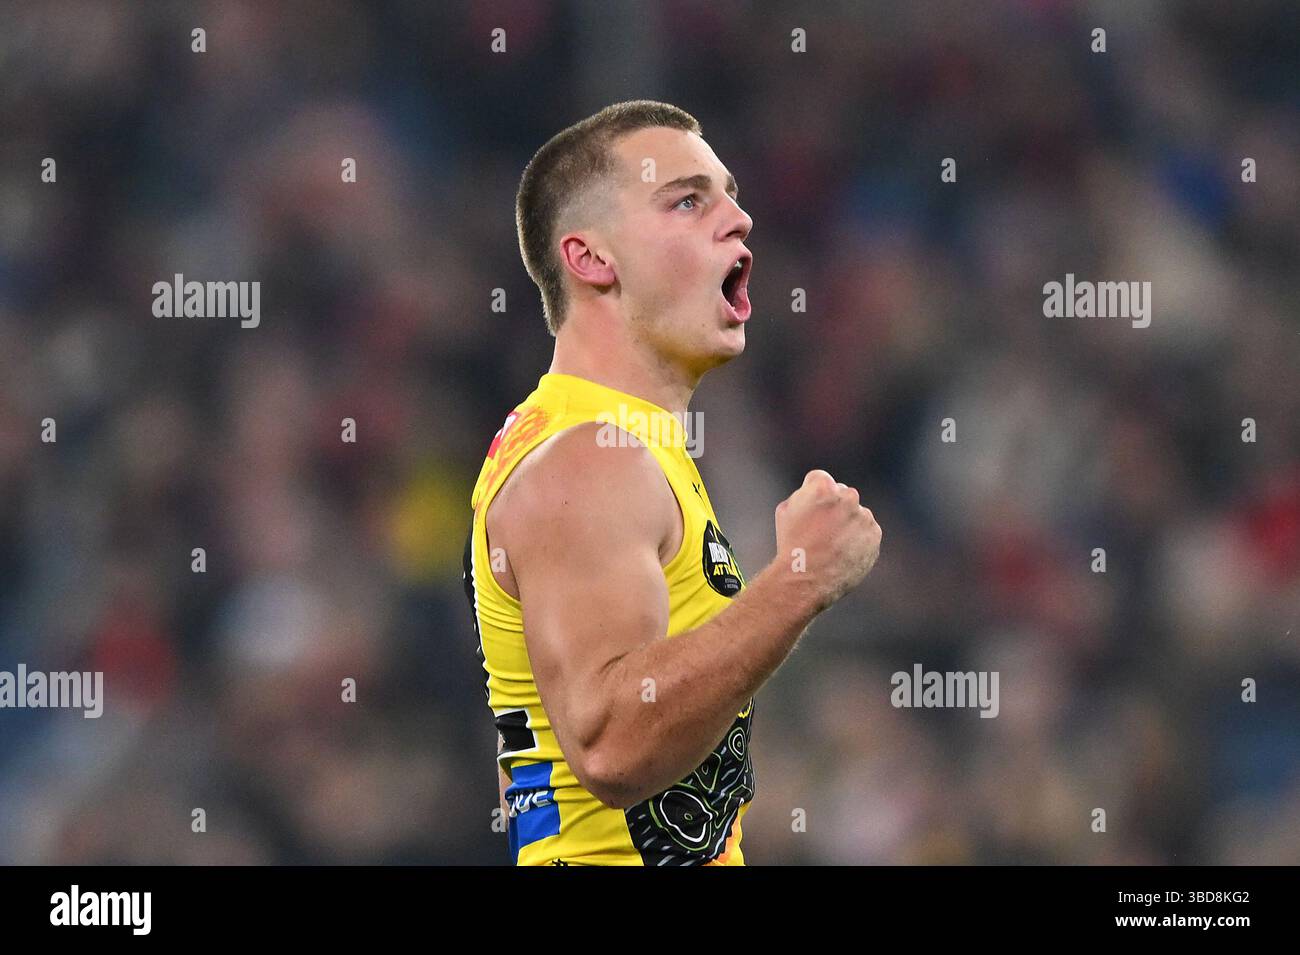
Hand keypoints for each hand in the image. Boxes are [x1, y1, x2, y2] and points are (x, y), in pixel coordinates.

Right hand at [774, 469, 881, 611]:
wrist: (806, 579)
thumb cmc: (791, 545)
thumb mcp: (785, 511)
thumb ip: (804, 494)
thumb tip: (815, 492)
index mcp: (823, 487)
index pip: (820, 479)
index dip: (811, 495)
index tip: (809, 511)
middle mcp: (847, 497)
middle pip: (842, 494)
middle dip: (834, 507)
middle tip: (821, 529)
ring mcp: (863, 516)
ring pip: (856, 514)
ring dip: (848, 523)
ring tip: (831, 545)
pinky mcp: (874, 535)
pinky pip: (867, 531)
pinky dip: (858, 539)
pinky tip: (842, 552)